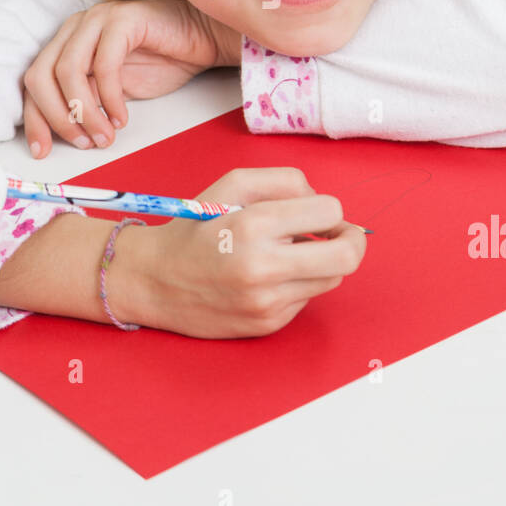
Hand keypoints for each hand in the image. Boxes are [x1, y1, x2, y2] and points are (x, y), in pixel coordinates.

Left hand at [23, 0, 236, 156]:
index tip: (42, 151)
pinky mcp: (122, 20)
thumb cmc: (160, 63)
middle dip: (56, 118)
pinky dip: (110, 98)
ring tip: (105, 137)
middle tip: (82, 144)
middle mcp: (74, 28)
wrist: (202, 39)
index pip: (33, 82)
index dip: (35, 119)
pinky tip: (122, 117)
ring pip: (67, 71)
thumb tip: (64, 132)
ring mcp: (96, 20)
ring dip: (84, 113)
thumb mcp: (111, 91)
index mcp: (66, 43)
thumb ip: (85, 102)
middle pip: (40, 76)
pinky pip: (104, 65)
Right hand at [109, 167, 366, 337]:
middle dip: (352, 240)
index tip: (322, 214)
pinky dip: (297, 284)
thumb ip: (284, 181)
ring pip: (331, 279)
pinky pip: (306, 299)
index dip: (331, 210)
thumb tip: (323, 202)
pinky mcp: (267, 324)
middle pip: (347, 256)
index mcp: (253, 224)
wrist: (154, 281)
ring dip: (322, 263)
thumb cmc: (194, 228)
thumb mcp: (231, 185)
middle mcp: (263, 267)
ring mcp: (267, 302)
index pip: (329, 212)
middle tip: (342, 234)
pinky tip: (267, 278)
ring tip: (288, 254)